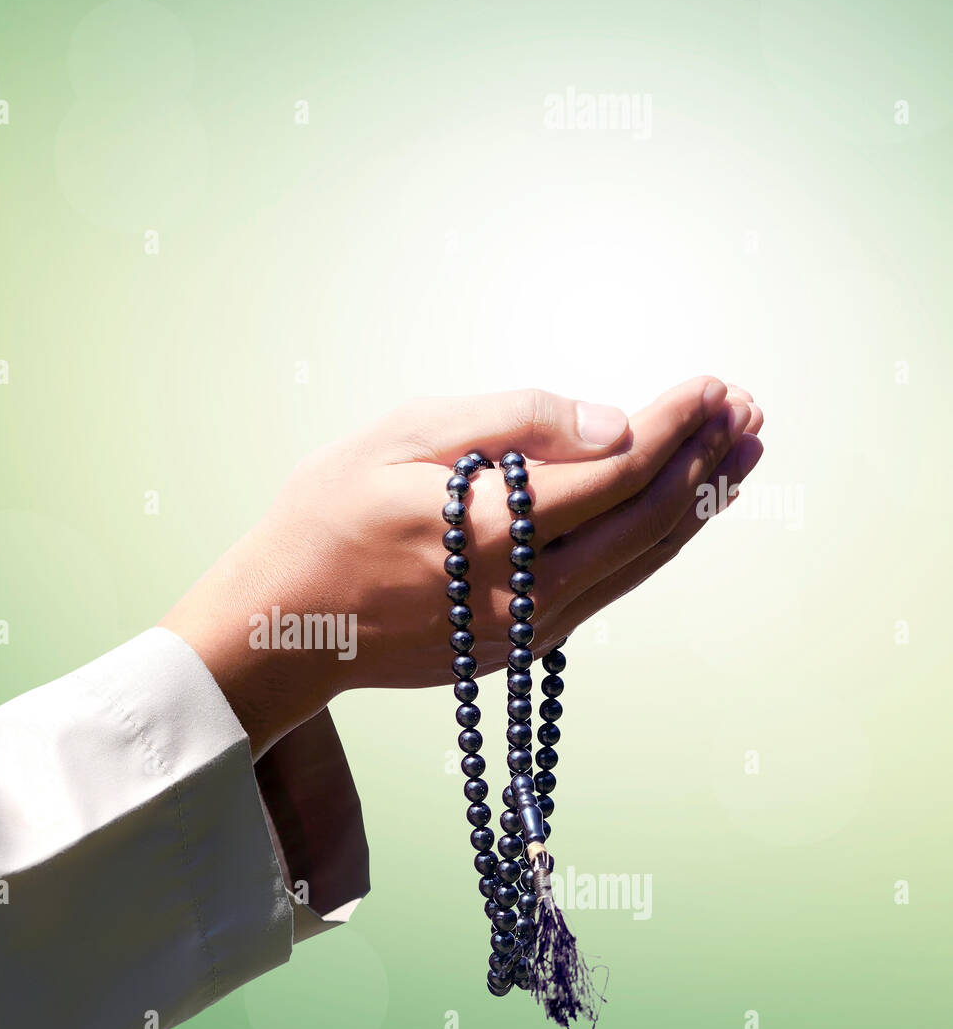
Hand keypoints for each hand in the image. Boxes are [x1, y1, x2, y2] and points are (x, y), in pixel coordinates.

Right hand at [161, 377, 762, 755]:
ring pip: (639, 563)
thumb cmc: (324, 519)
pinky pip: (608, 590)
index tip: (713, 383)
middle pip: (649, 522)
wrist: (282, 628)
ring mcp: (526, 628)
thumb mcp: (400, 437)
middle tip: (747, 412)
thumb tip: (611, 423)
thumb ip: (510, 422)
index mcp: (492, 530)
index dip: (678, 425)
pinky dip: (654, 545)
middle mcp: (523, 591)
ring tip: (740, 457)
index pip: (620, 472)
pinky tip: (675, 513)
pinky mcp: (519, 646)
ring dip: (697, 507)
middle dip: (707, 461)